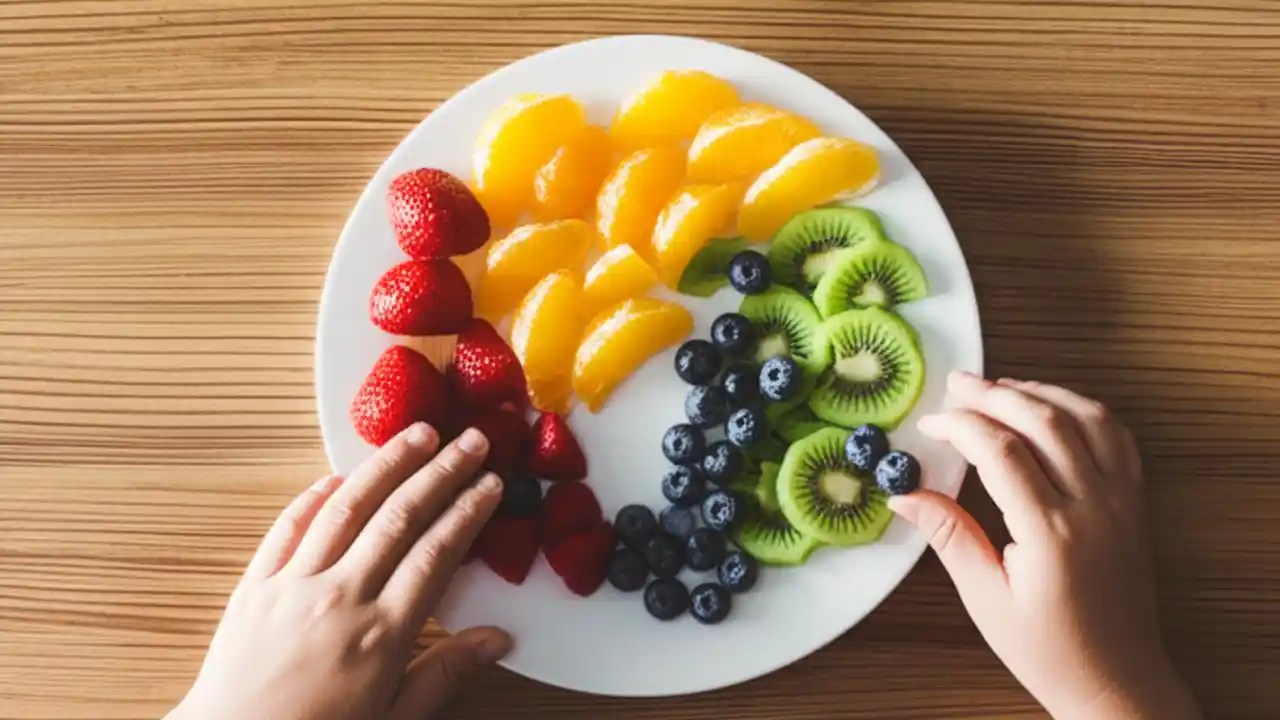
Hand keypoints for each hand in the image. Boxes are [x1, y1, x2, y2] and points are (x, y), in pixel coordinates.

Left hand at [168, 423, 510, 719]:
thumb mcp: (393, 719)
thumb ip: (445, 674)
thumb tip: (498, 639)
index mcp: (383, 633)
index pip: (437, 552)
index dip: (468, 511)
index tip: (491, 483)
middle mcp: (341, 597)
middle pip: (401, 516)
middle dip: (442, 471)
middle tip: (472, 439)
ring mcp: (294, 586)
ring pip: (347, 507)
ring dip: (386, 465)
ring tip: (417, 434)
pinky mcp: (254, 587)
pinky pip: (287, 528)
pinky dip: (315, 497)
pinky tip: (337, 477)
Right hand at [889, 371, 1200, 719]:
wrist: (1118, 681)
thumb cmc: (1048, 651)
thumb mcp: (986, 600)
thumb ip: (949, 537)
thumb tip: (904, 494)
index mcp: (1051, 534)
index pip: (1000, 452)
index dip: (960, 426)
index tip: (930, 424)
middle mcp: (1094, 508)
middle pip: (1044, 420)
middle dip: (995, 393)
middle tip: (957, 384)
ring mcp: (1123, 502)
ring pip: (1088, 417)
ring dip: (1041, 392)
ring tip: (1000, 387)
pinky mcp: (1137, 504)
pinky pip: (1118, 437)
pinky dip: (1084, 410)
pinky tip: (1053, 408)